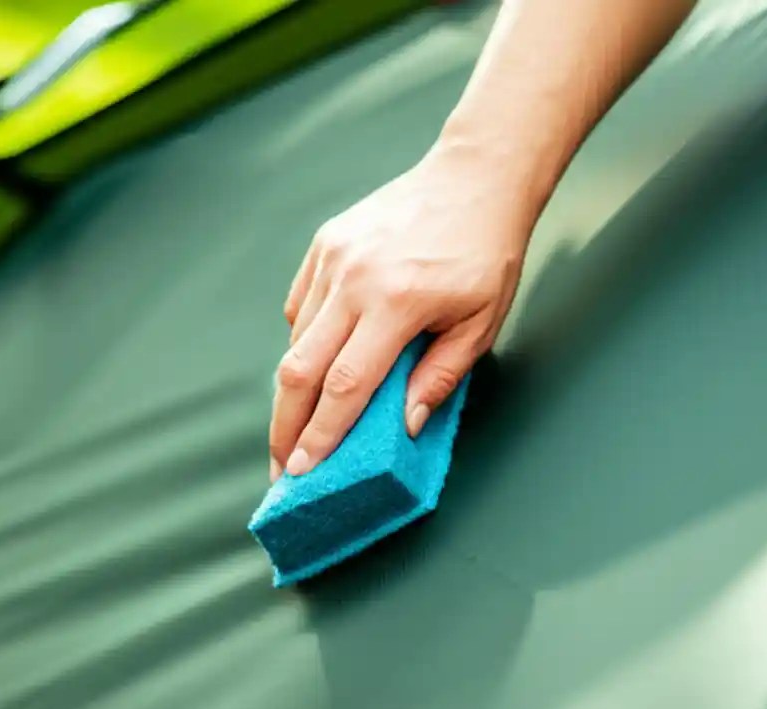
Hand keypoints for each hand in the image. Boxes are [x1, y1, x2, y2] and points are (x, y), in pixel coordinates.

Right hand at [268, 146, 532, 480]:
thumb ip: (440, 377)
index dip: (320, 434)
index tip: (300, 471)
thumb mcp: (481, 323)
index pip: (345, 386)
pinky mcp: (325, 243)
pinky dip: (304, 341)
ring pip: (297, 339)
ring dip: (294, 387)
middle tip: (280, 465)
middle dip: (285, 425)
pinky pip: (301, 305)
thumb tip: (405, 425)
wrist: (474, 178)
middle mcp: (355, 280)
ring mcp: (333, 258)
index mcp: (397, 304)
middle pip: (300, 369)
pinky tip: (317, 361)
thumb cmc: (486, 253)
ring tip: (299, 422)